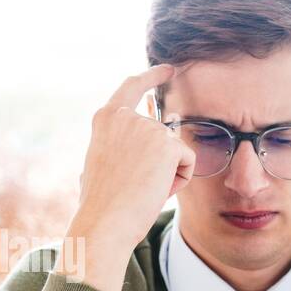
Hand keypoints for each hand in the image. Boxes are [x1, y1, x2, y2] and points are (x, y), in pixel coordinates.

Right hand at [61, 66, 194, 290]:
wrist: (104, 222)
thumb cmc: (102, 202)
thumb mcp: (104, 162)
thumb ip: (122, 143)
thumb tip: (148, 140)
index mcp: (106, 119)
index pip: (133, 87)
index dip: (153, 77)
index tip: (169, 69)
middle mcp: (125, 116)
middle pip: (164, 137)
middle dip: (162, 164)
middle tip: (136, 186)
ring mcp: (147, 128)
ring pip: (176, 152)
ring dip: (167, 175)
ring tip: (142, 188)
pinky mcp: (167, 144)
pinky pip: (188, 163)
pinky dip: (178, 181)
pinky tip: (156, 189)